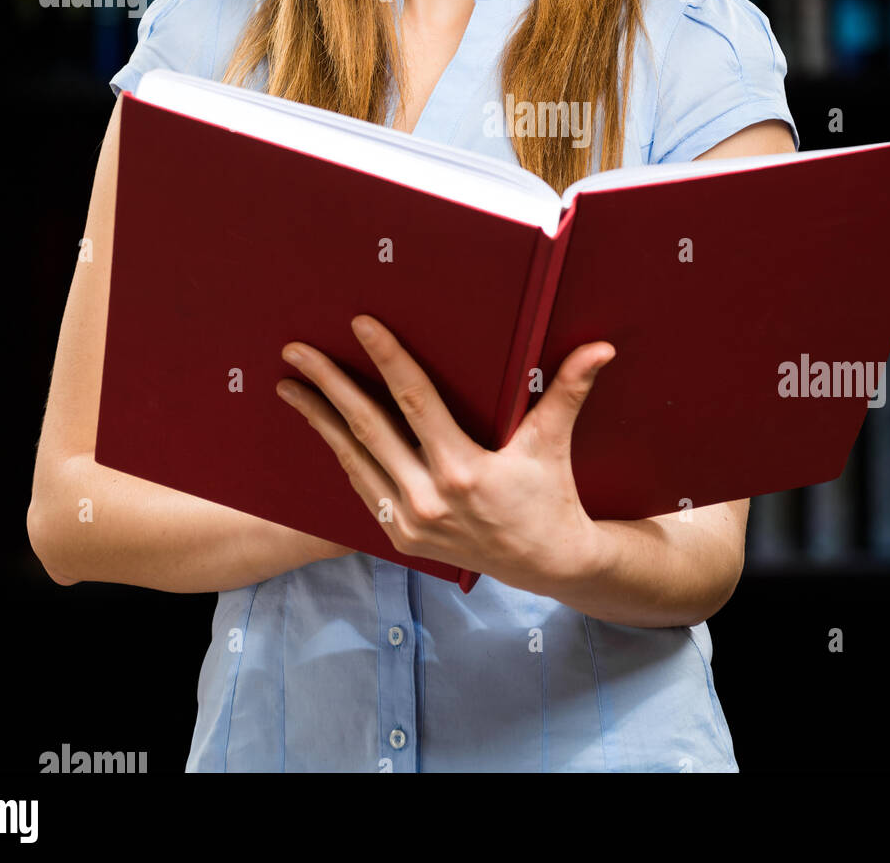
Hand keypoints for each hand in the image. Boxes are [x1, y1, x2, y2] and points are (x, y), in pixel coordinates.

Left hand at [276, 314, 614, 596]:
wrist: (548, 564)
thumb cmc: (552, 496)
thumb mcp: (553, 443)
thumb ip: (569, 391)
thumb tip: (600, 347)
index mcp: (463, 470)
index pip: (415, 401)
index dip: (387, 359)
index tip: (360, 324)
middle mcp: (428, 498)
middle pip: (367, 428)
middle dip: (327, 385)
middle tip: (294, 350)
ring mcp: (409, 522)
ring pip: (353, 459)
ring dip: (319, 421)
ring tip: (289, 387)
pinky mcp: (400, 537)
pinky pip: (362, 487)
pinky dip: (341, 454)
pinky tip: (323, 429)